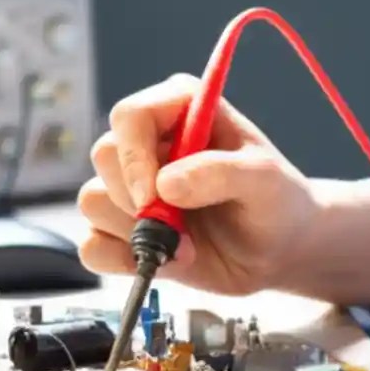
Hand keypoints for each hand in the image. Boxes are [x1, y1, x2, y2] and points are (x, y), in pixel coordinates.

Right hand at [77, 73, 324, 296]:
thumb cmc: (276, 202)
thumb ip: (220, 174)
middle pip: (105, 157)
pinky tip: (165, 261)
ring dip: (139, 234)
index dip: (135, 156)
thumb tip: (164, 185)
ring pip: (93, 202)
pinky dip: (122, 260)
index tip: (156, 195)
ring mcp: (131, 185)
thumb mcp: (264, 181)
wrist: (278, 250)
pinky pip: (92, 244)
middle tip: (183, 226)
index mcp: (179, 109)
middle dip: (139, 201)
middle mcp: (149, 141)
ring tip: (186, 246)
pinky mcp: (122, 227)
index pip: (130, 115)